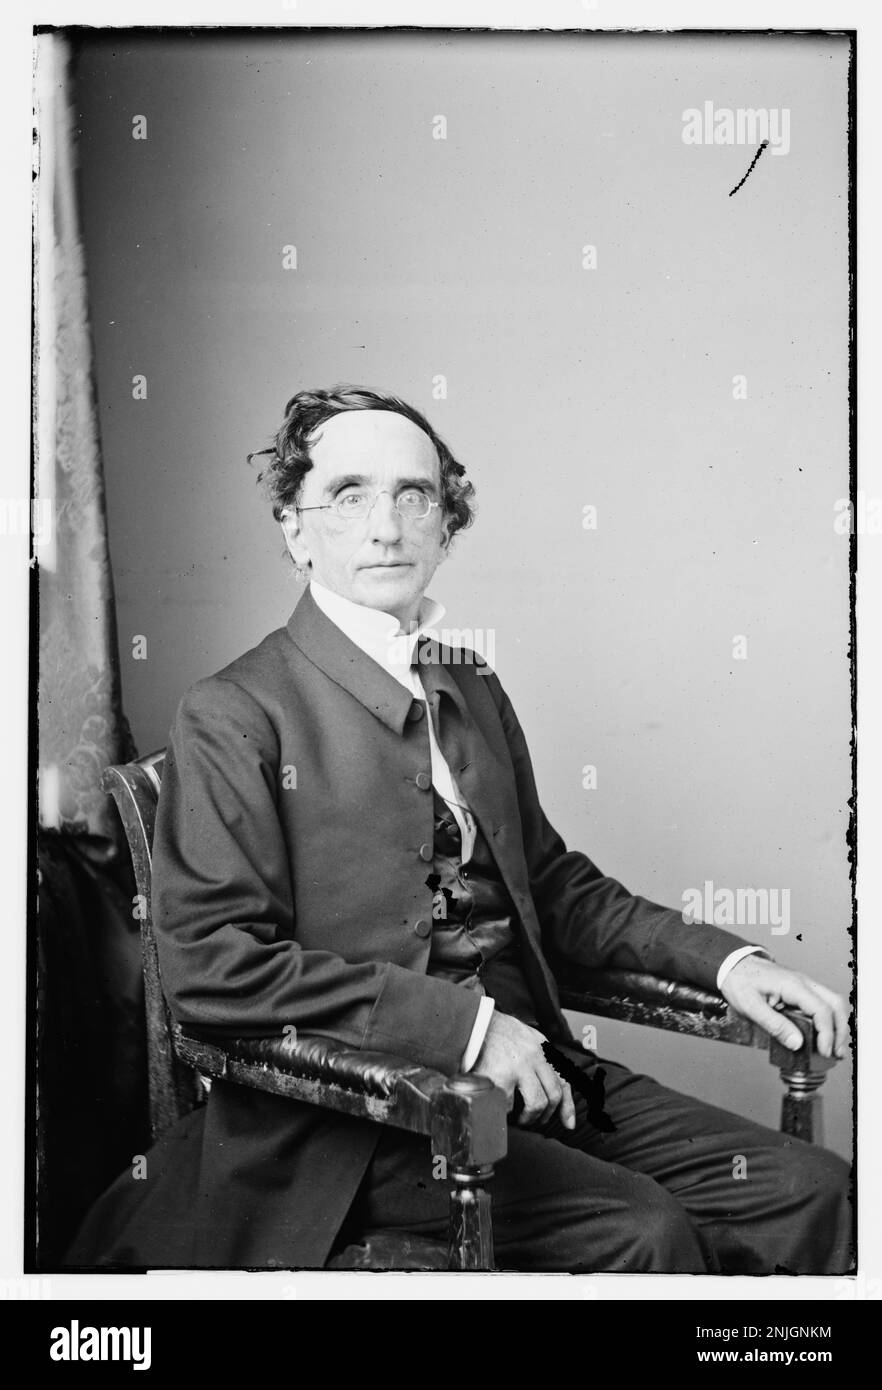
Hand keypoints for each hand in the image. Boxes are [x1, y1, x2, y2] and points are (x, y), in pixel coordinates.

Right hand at [473, 1011, 575, 1129]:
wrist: (472, 1024)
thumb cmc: (496, 1033)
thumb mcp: (525, 1037)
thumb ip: (538, 1057)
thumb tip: (547, 1085)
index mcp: (541, 1047)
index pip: (562, 1079)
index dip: (567, 1105)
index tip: (568, 1123)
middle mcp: (535, 1056)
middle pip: (553, 1095)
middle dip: (546, 1114)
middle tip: (536, 1119)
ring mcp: (519, 1067)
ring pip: (536, 1104)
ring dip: (529, 1117)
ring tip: (520, 1118)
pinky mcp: (501, 1078)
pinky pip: (510, 1105)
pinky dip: (506, 1110)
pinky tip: (500, 1104)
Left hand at [720, 955, 848, 1059]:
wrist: (733, 965)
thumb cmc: (739, 981)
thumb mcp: (751, 1006)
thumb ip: (774, 1025)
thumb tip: (796, 1043)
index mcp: (792, 985)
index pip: (821, 1010)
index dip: (826, 1034)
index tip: (824, 1051)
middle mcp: (803, 982)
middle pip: (836, 1004)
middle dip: (840, 1030)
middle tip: (835, 1052)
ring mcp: (804, 984)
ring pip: (833, 1002)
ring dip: (837, 1025)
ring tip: (833, 1047)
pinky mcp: (801, 989)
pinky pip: (822, 1002)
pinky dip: (828, 1019)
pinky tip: (822, 1033)